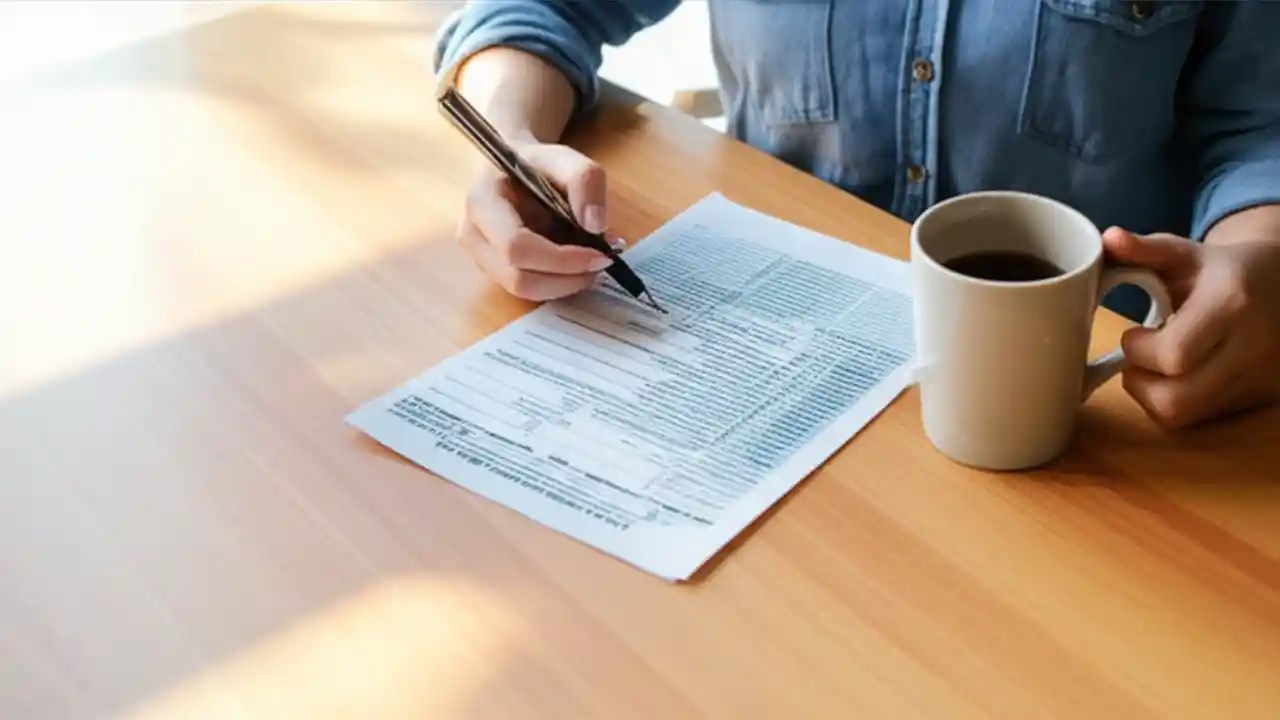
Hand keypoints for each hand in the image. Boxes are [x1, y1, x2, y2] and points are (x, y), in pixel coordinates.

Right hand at [456, 139, 614, 300]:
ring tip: (590, 267)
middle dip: (565, 278)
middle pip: (518, 278)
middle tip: (600, 264)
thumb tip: (595, 225)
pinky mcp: (494, 270)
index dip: (561, 259)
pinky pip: (527, 289)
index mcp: (482, 201)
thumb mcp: (564, 158)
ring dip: (563, 285)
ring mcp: (480, 256)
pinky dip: (557, 284)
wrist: (515, 167)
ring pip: (523, 290)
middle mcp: (473, 234)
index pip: (516, 246)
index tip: (599, 254)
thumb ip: (584, 180)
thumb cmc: (537, 164)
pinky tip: (574, 267)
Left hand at [1103, 227, 1279, 427]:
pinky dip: (1175, 404)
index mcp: (1231, 304)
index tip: (1134, 332)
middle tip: (1138, 357)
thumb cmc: (1227, 270)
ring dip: (1152, 396)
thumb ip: (1147, 249)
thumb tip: (1109, 238)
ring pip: (1184, 417)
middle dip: (1139, 381)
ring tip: (1154, 368)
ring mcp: (1256, 380)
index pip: (1174, 354)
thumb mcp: (1189, 254)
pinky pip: (1200, 419)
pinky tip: (1177, 377)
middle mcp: (1249, 348)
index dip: (1140, 351)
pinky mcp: (1256, 400)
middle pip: (1176, 399)